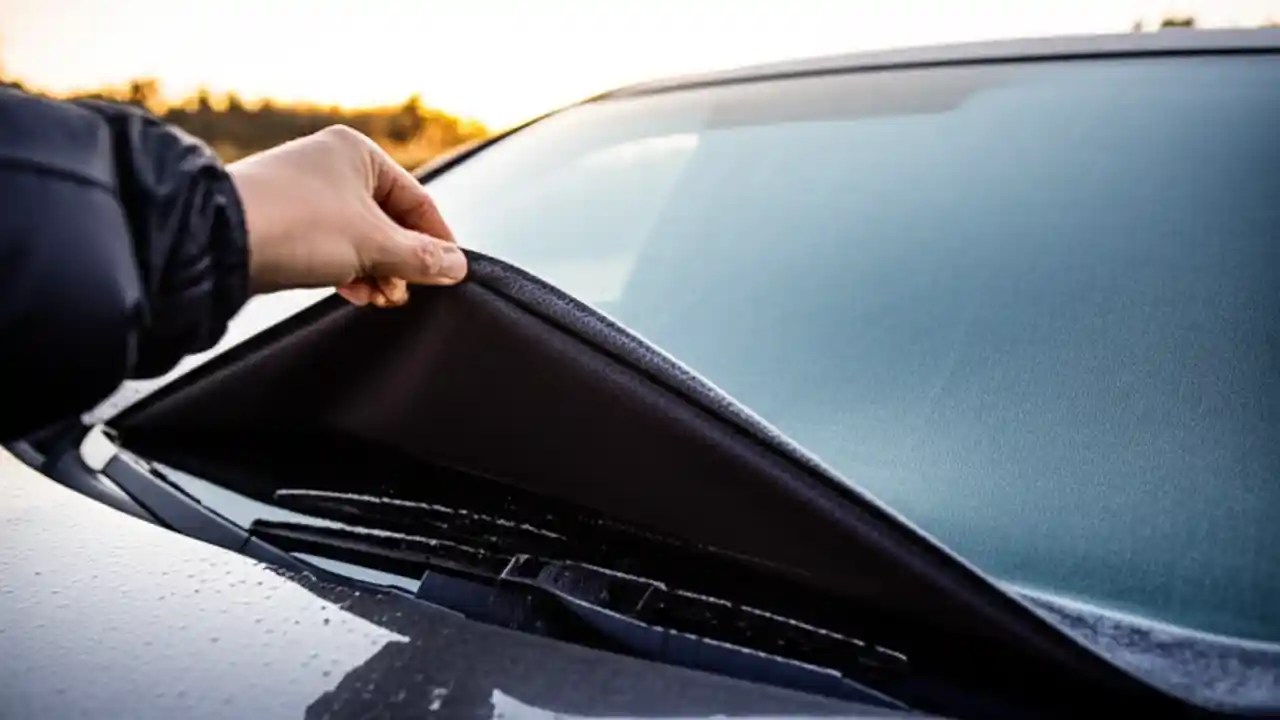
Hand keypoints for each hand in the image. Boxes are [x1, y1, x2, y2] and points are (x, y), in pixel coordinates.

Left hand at [227, 125, 465, 306]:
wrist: (216, 241)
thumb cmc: (297, 225)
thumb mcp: (374, 244)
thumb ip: (421, 258)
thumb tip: (456, 266)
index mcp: (357, 153)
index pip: (417, 200)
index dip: (437, 241)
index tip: (449, 275)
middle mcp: (330, 165)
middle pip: (388, 220)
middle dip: (401, 262)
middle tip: (405, 293)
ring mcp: (303, 194)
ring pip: (359, 237)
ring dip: (376, 271)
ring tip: (381, 298)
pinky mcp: (282, 223)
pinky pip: (330, 247)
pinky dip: (348, 271)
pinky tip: (355, 293)